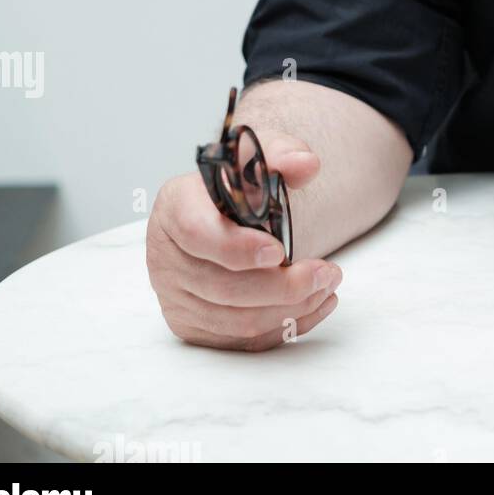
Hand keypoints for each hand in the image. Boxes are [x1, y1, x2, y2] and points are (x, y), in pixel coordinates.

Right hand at [146, 129, 341, 350]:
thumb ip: (282, 154)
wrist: (226, 212)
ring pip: (235, 320)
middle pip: (221, 287)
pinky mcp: (192, 324)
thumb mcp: (259, 158)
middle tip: (327, 272)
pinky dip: (283, 327)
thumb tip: (306, 164)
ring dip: (289, 309)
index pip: (196, 233)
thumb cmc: (240, 184)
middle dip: (283, 286)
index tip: (279, 250)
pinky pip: (239, 340)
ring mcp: (175, 296)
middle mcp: (166, 255)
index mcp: (175, 206)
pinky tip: (314, 306)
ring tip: (327, 286)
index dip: (237, 247)